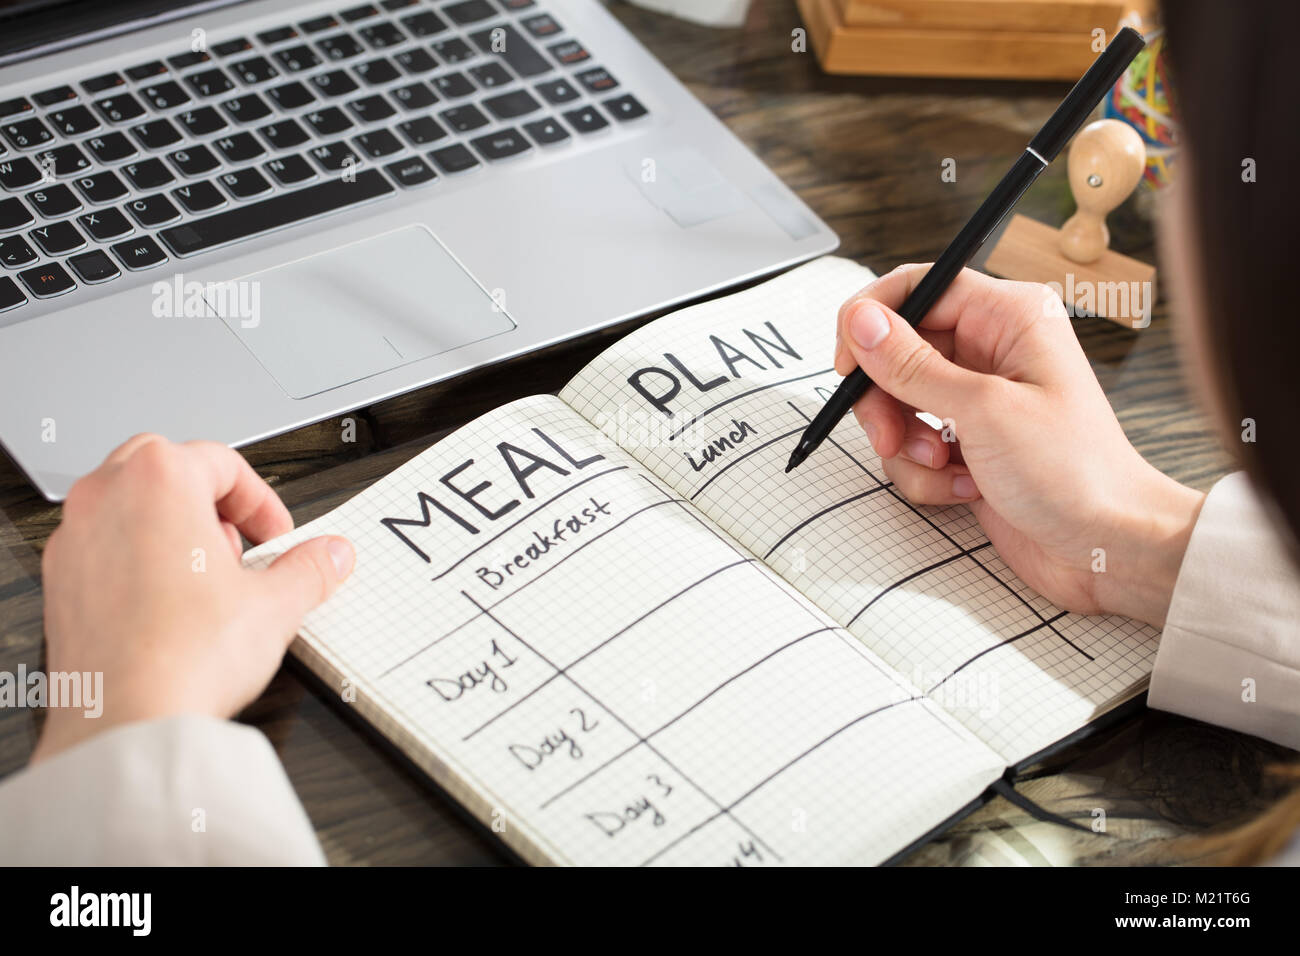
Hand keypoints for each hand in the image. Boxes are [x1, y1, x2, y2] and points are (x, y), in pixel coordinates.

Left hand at [35, 434, 354, 761]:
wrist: (125, 723)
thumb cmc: (182, 657)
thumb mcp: (275, 605)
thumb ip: (311, 569)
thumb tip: (331, 556)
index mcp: (158, 480)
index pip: (222, 462)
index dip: (262, 502)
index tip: (277, 537)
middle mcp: (105, 498)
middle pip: (166, 467)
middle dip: (211, 503)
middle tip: (240, 547)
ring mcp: (75, 541)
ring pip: (129, 505)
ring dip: (173, 528)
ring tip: (207, 579)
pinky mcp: (61, 584)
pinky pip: (104, 548)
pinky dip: (138, 561)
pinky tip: (172, 608)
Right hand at [832, 264, 1203, 625]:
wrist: (1109, 548)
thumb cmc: (1075, 474)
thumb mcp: (983, 411)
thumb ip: (912, 365)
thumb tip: (861, 320)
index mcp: (1008, 317)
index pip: (917, 288)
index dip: (872, 320)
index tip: (848, 364)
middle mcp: (992, 349)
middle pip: (897, 350)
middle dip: (885, 399)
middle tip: (890, 436)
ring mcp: (978, 398)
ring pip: (898, 402)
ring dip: (907, 444)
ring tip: (942, 467)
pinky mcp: (968, 441)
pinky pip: (913, 445)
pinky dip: (926, 473)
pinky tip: (964, 490)